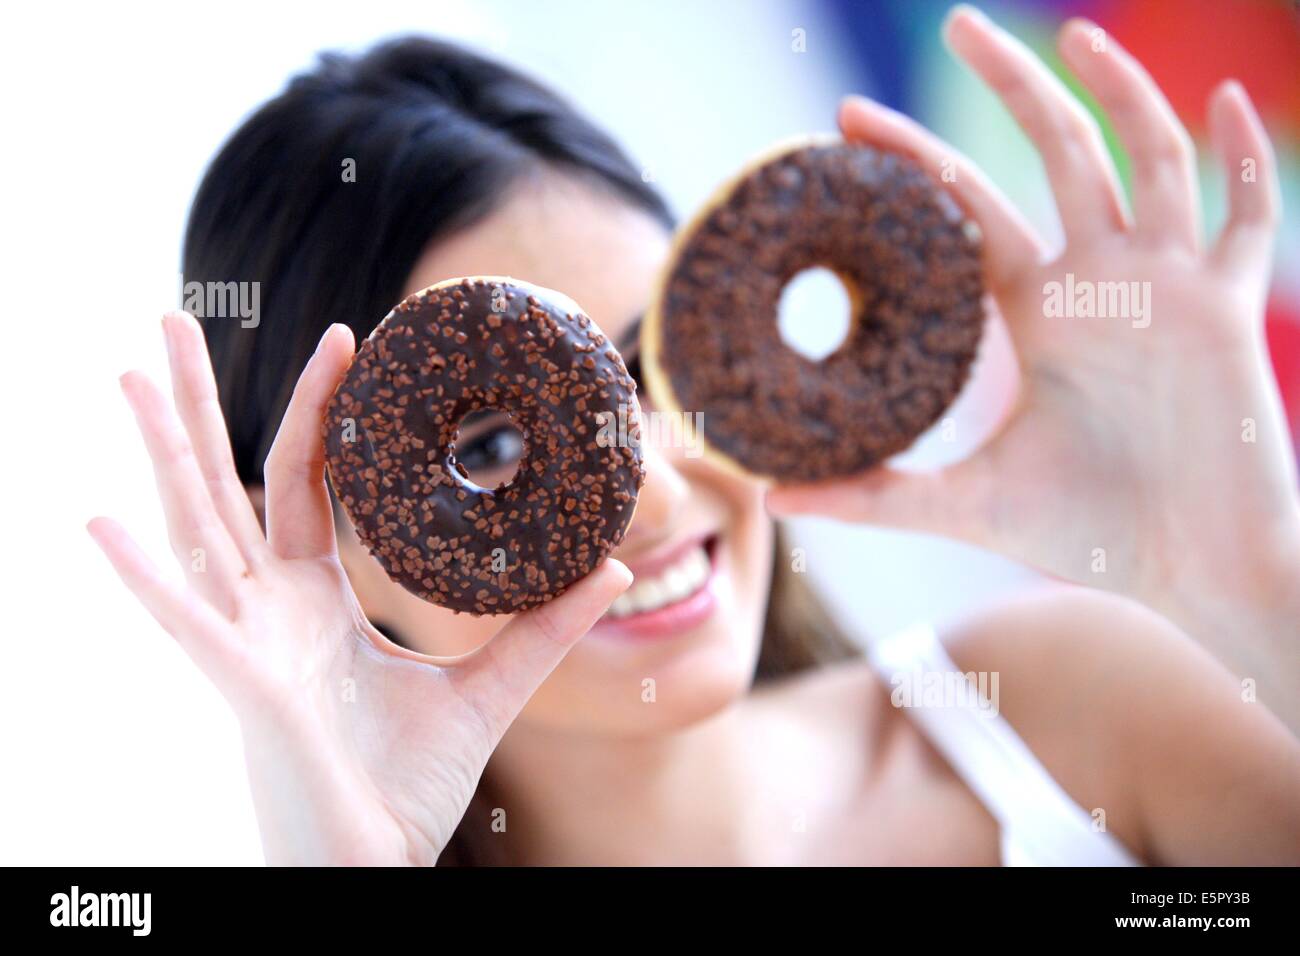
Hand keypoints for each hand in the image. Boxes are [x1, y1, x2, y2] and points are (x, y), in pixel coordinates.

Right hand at [88, 312, 631, 864]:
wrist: (375, 870)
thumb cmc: (404, 791)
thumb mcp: (484, 693)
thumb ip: (540, 631)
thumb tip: (614, 570)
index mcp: (316, 604)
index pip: (306, 486)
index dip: (316, 415)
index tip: (344, 343)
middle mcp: (270, 610)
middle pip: (231, 482)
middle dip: (198, 403)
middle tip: (171, 320)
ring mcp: (248, 642)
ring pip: (197, 526)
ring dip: (162, 450)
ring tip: (128, 370)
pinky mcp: (244, 688)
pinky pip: (187, 625)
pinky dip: (142, 577)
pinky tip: (101, 521)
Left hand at [769, 8, 1299, 621]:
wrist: (1188, 572)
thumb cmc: (1085, 535)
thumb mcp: (966, 503)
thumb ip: (875, 496)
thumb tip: (770, 499)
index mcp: (1036, 311)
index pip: (970, 210)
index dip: (917, 162)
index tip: (852, 120)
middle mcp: (1099, 283)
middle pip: (1056, 152)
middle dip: (1010, 86)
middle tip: (955, 24)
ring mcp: (1167, 287)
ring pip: (1148, 158)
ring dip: (1121, 91)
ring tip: (1071, 33)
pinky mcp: (1229, 309)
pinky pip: (1249, 216)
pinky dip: (1246, 157)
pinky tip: (1227, 96)